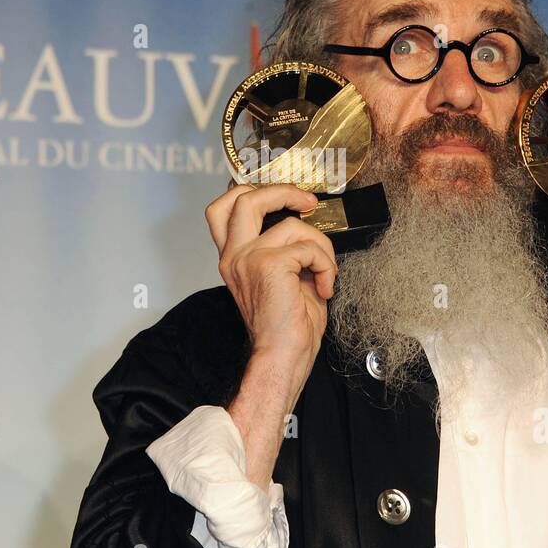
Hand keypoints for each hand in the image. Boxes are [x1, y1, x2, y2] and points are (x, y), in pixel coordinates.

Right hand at [204, 183, 336, 381]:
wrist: (283, 357)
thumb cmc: (288, 326)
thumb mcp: (283, 277)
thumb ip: (285, 248)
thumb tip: (306, 222)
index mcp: (234, 258)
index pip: (222, 209)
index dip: (248, 190)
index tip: (281, 195)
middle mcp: (234, 256)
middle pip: (243, 198)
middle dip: (281, 191)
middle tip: (307, 203)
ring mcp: (247, 258)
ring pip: (291, 224)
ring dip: (320, 246)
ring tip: (324, 272)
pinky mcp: (268, 265)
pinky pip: (309, 248)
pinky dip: (325, 265)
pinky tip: (323, 287)